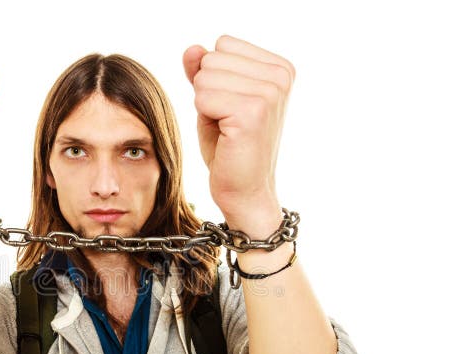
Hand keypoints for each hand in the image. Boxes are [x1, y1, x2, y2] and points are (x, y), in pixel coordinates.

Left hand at [182, 35, 294, 220]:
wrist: (245, 191)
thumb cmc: (229, 147)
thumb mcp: (213, 99)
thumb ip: (203, 70)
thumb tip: (192, 48)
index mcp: (279, 68)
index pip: (223, 44)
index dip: (215, 78)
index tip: (233, 108)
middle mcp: (281, 76)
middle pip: (212, 59)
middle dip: (208, 92)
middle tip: (228, 122)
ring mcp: (270, 93)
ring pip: (205, 77)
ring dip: (206, 106)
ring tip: (228, 129)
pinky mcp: (253, 112)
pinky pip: (202, 97)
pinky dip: (205, 118)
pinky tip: (227, 137)